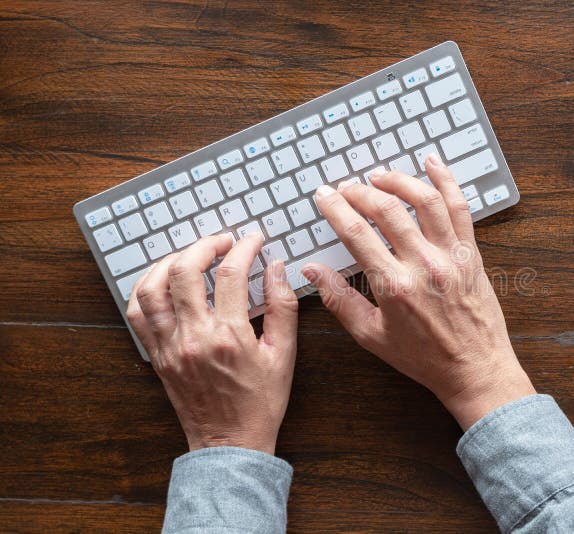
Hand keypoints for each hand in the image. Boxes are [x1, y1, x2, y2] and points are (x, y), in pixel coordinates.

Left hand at [126, 233, 297, 453]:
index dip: (244, 248)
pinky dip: (146, 288)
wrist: (230, 443)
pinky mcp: (157, 355)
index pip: (231, 274)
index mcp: (230, 336)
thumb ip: (283, 307)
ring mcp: (170, 346)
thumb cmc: (260, 402)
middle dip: (205, 245)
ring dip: (171, 261)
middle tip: (222, 241)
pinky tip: (164, 280)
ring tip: (191, 256)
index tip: (253, 240)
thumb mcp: (284, 355)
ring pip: (152, 287)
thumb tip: (277, 269)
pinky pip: (137, 312)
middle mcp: (194, 337)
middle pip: (186, 271)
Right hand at [303, 155, 533, 429]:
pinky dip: (446, 181)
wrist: (475, 369)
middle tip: (346, 187)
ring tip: (379, 175)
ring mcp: (451, 256)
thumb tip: (311, 270)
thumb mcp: (371, 336)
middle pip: (387, 210)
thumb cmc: (423, 357)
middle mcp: (424, 265)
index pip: (357, 234)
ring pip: (425, 201)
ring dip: (398, 180)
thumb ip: (339, 299)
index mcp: (394, 286)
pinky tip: (431, 163)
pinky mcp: (471, 253)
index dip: (336, 208)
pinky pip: (460, 208)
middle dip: (361, 192)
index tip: (324, 195)